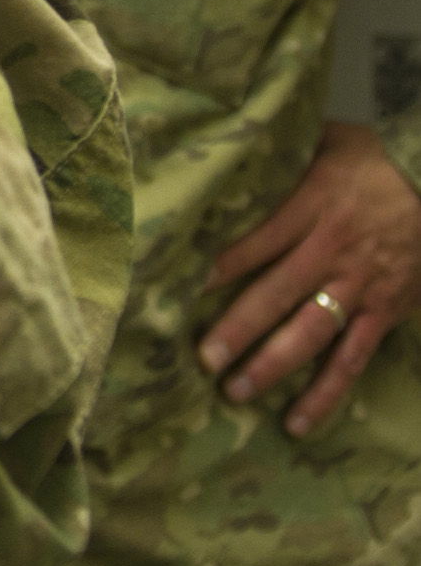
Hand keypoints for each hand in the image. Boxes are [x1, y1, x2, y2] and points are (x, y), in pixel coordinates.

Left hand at [201, 119, 420, 435]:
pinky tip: (297, 422)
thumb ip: (279, 155)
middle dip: (239, 328)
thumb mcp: (326, 142)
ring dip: (274, 365)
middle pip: (278, 294)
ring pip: (312, 333)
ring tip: (236, 391)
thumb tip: (222, 148)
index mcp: (312, 209)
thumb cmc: (375, 161)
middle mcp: (332, 252)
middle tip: (203, 358)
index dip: (220, 266)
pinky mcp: (384, 314)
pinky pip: (353, 359)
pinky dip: (327, 392)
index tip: (181, 287)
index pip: (257, 242)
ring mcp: (359, 288)